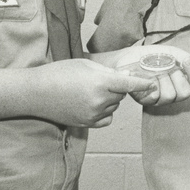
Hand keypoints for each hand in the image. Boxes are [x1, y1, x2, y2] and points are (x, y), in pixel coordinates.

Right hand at [35, 57, 153, 127]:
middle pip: (121, 95)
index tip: (153, 84)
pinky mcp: (86, 124)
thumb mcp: (85, 65)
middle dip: (116, 88)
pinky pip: (106, 119)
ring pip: (113, 107)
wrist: (36, 92)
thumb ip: (107, 72)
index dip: (143, 84)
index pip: (130, 85)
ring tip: (88, 91)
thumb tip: (124, 78)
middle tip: (99, 80)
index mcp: (101, 83)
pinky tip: (91, 104)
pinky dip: (104, 112)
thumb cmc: (58, 73)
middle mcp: (100, 101)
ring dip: (109, 100)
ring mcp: (93, 114)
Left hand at [113, 44, 189, 106]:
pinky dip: (151, 85)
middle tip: (167, 67)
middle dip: (177, 77)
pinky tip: (146, 78)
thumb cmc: (149, 55)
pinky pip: (155, 97)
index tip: (186, 62)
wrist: (127, 57)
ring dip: (162, 80)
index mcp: (181, 79)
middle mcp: (173, 91)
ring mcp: (160, 98)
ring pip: (170, 96)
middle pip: (185, 93)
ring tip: (154, 72)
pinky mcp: (147, 101)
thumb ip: (186, 58)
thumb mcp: (169, 52)